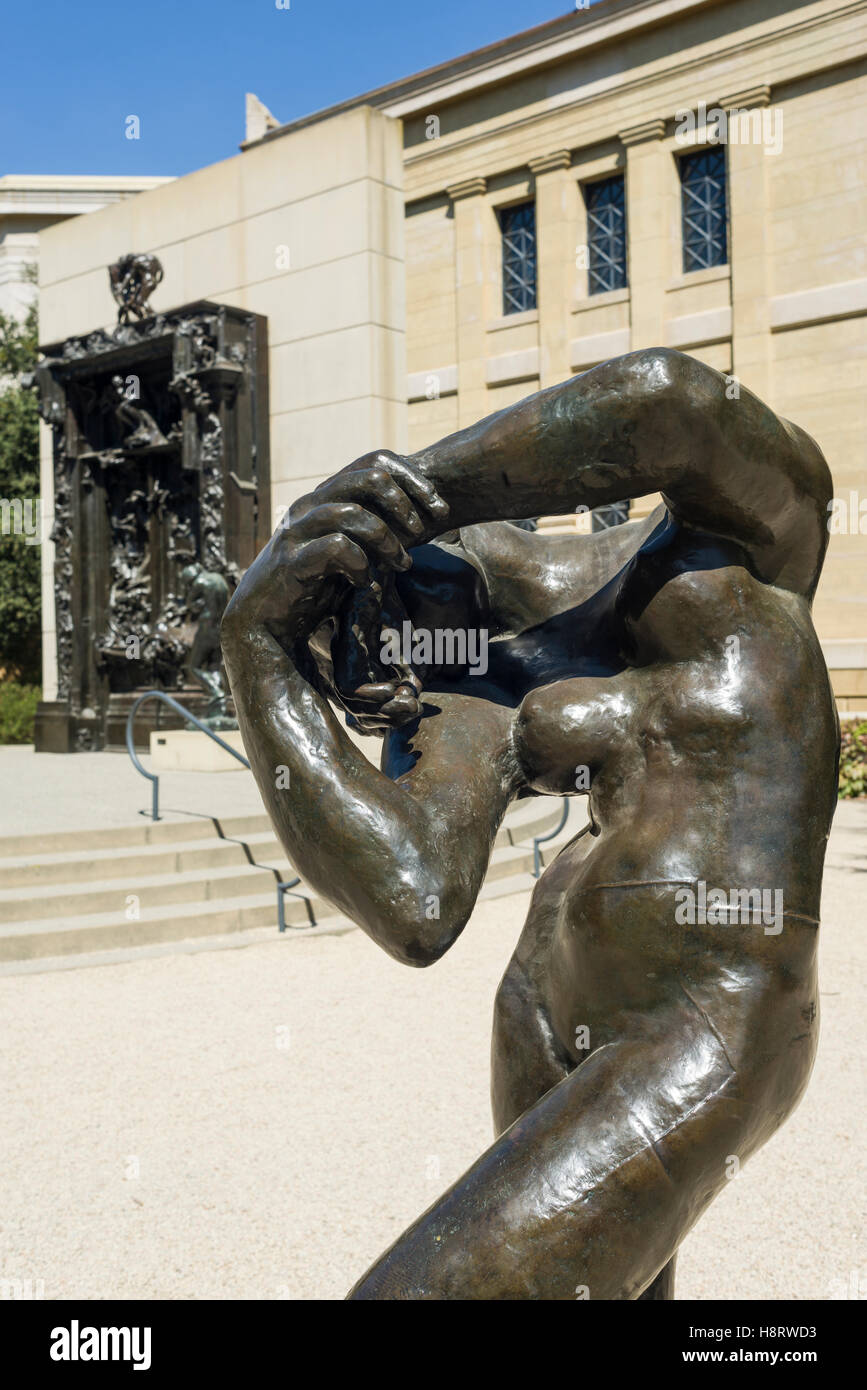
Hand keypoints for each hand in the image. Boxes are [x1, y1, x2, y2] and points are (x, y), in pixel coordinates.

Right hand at [222, 450, 447, 651]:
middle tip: (422, 533)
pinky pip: (336, 548)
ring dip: (388, 540)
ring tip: (402, 565)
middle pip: (368, 477)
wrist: (267, 622)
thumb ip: (378, 531)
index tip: (440, 510)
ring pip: (353, 512)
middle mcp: (311, 504)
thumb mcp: (354, 552)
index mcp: (327, 496)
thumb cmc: (316, 584)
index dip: (414, 480)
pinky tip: (367, 583)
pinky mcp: (291, 560)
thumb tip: (428, 518)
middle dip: (405, 504)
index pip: (376, 461)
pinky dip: (361, 565)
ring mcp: (298, 530)